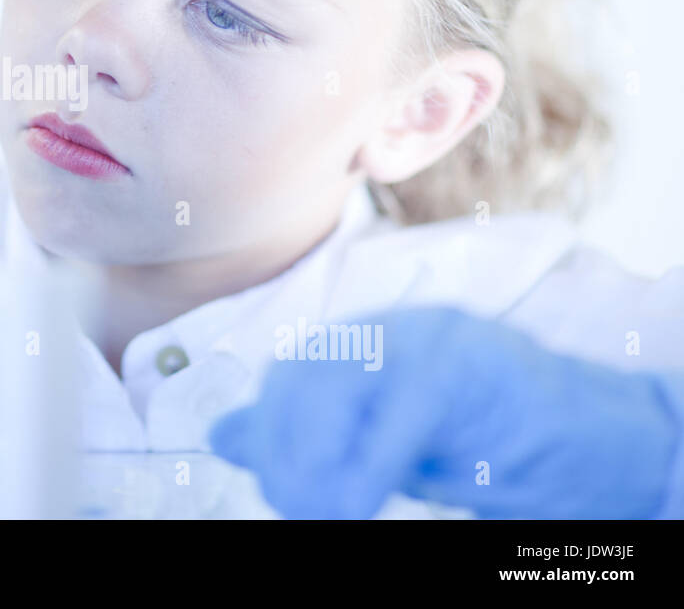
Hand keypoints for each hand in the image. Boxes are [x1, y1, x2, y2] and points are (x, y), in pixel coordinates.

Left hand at [208, 306, 680, 517]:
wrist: (611, 444)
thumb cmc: (495, 446)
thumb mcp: (388, 443)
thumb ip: (310, 431)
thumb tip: (225, 433)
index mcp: (374, 342)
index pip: (294, 371)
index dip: (269, 428)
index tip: (275, 487)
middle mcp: (399, 328)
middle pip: (309, 368)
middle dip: (284, 441)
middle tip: (292, 503)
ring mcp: (441, 338)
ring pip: (347, 378)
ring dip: (317, 452)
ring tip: (317, 509)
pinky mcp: (481, 365)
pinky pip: (409, 406)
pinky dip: (370, 458)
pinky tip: (352, 504)